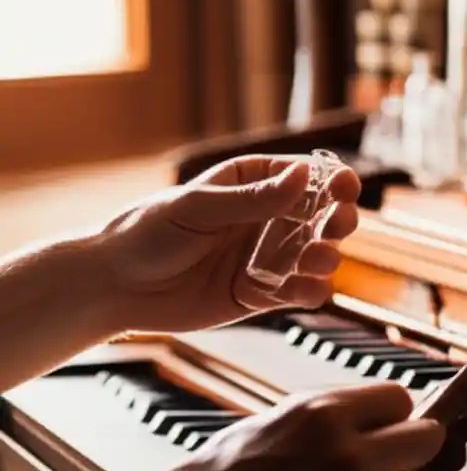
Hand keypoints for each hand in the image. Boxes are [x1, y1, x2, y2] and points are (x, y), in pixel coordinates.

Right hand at [49, 383, 445, 470]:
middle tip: (385, 465)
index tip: (380, 430)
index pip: (399, 399)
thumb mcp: (274, 424)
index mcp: (324, 415)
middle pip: (425, 441)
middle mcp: (347, 457)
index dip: (390, 417)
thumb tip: (389, 414)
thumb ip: (333, 417)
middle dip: (407, 452)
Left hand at [101, 155, 360, 332]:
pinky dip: (311, 292)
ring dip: (326, 257)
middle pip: (323, 215)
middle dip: (338, 221)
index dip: (334, 181)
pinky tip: (306, 291)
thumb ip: (253, 199)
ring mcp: (267, 257)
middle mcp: (267, 218)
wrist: (116, 285)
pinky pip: (299, 292)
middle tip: (334, 228)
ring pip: (318, 255)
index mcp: (253, 183)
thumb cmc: (148, 233)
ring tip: (315, 261)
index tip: (346, 189)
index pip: (307, 176)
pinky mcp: (262, 294)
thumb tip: (304, 177)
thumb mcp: (199, 208)